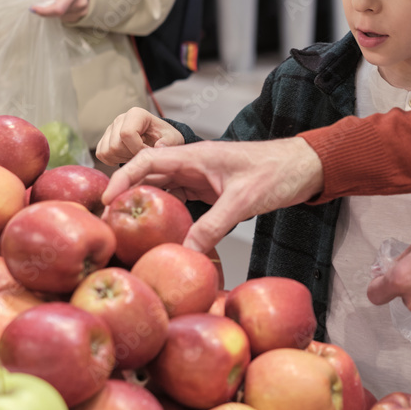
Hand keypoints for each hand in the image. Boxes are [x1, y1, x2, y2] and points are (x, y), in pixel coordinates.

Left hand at [33, 0, 88, 22]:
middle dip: (47, 9)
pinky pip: (66, 17)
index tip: (33, 8)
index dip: (44, 11)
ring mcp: (83, 9)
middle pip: (58, 13)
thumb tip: (44, 5)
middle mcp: (81, 2)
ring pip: (61, 16)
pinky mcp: (83, 13)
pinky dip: (60, 12)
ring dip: (54, 10)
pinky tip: (63, 2)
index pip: (58, 8)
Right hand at [96, 108, 184, 165]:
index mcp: (136, 114)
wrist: (158, 138)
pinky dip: (113, 160)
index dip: (138, 149)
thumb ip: (169, 142)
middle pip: (116, 145)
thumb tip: (159, 147)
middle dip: (131, 155)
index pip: (127, 133)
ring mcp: (110, 129)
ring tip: (136, 155)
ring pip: (107, 151)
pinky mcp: (104, 139)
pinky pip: (101, 154)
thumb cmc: (166, 137)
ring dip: (122, 159)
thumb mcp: (174, 138)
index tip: (149, 152)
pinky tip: (127, 157)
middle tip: (143, 155)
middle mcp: (120, 119)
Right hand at [101, 137, 324, 252]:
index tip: (104, 202)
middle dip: (127, 197)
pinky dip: (168, 216)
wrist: (305, 167)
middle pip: (148, 176)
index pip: (145, 161)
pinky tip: (162, 235)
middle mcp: (192, 164)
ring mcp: (201, 177)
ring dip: (146, 208)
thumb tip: (186, 254)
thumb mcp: (243, 201)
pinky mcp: (211, 190)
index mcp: (194, 155)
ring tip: (128, 232)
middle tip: (110, 225)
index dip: (121, 178)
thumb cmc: (278, 172)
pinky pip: (181, 201)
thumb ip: (212, 226)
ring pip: (163, 191)